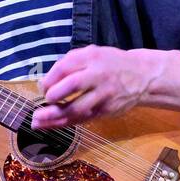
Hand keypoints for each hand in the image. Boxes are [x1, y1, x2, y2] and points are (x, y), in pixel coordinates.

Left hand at [31, 46, 157, 128]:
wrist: (142, 76)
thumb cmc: (110, 64)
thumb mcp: (92, 54)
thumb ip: (71, 63)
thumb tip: (46, 81)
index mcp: (92, 57)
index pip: (65, 66)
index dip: (50, 78)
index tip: (42, 87)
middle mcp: (99, 75)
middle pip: (73, 85)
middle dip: (53, 95)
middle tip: (44, 100)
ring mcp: (104, 94)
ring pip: (77, 108)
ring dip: (55, 116)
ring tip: (37, 122)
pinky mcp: (106, 110)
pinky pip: (82, 119)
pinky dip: (65, 123)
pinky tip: (50, 125)